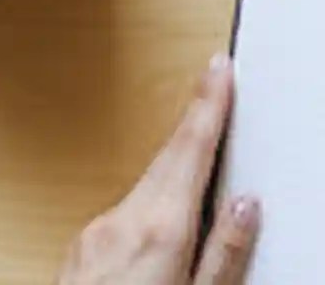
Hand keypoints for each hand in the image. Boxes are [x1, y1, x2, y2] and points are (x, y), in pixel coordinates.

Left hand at [59, 55, 259, 284]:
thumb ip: (224, 254)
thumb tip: (246, 206)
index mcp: (160, 231)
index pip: (192, 150)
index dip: (209, 104)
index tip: (218, 68)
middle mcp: (120, 224)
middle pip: (167, 161)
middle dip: (194, 124)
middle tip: (214, 86)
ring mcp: (93, 236)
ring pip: (144, 190)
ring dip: (171, 171)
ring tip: (198, 157)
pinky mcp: (78, 253)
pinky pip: (123, 215)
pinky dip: (147, 207)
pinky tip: (159, 218)